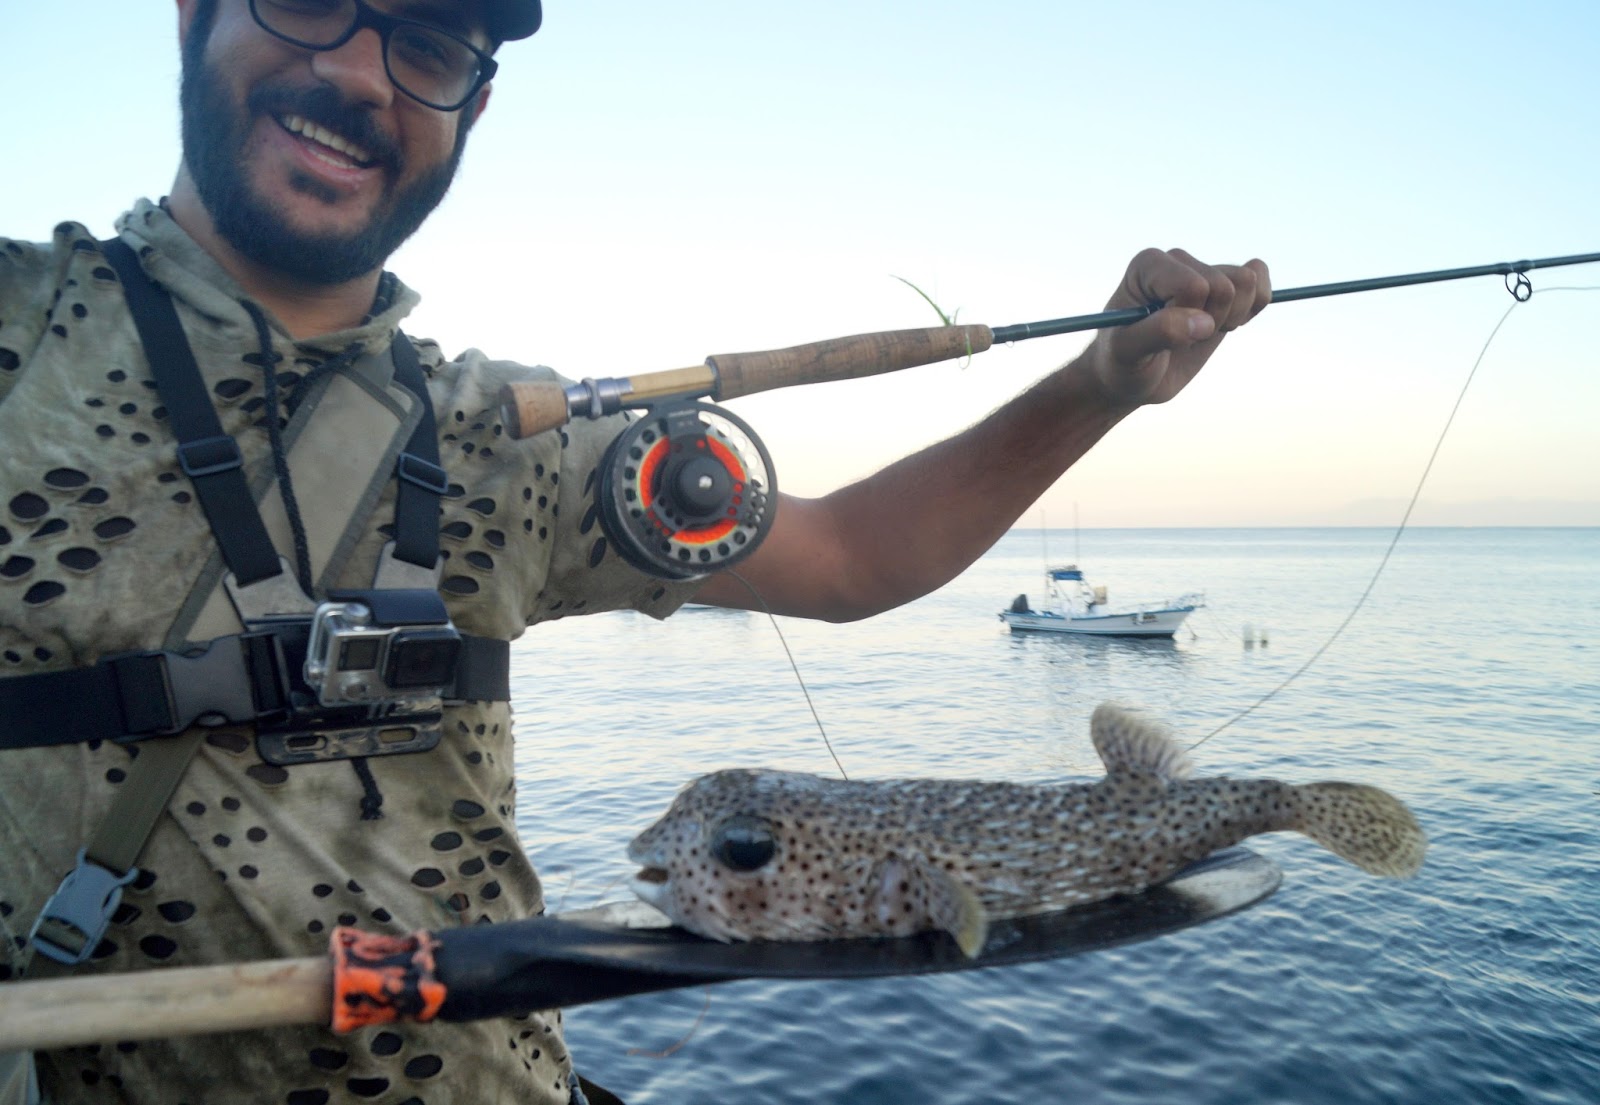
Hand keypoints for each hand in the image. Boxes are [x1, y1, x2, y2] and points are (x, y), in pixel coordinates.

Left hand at [1083, 248, 1270, 406]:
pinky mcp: (1226, 286)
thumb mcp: (1129, 353)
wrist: (1133, 377)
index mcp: (1148, 265)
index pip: (1194, 286)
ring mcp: (1203, 272)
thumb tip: (1205, 323)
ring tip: (1197, 334)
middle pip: (1225, 286)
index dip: (1187, 320)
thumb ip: (1161, 332)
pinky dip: (1253, 308)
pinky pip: (1260, 281)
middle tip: (1180, 339)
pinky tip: (1224, 325)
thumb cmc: (1122, 363)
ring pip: (1248, 283)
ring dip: (1231, 317)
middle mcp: (1178, 261)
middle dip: (1211, 321)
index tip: (1158, 335)